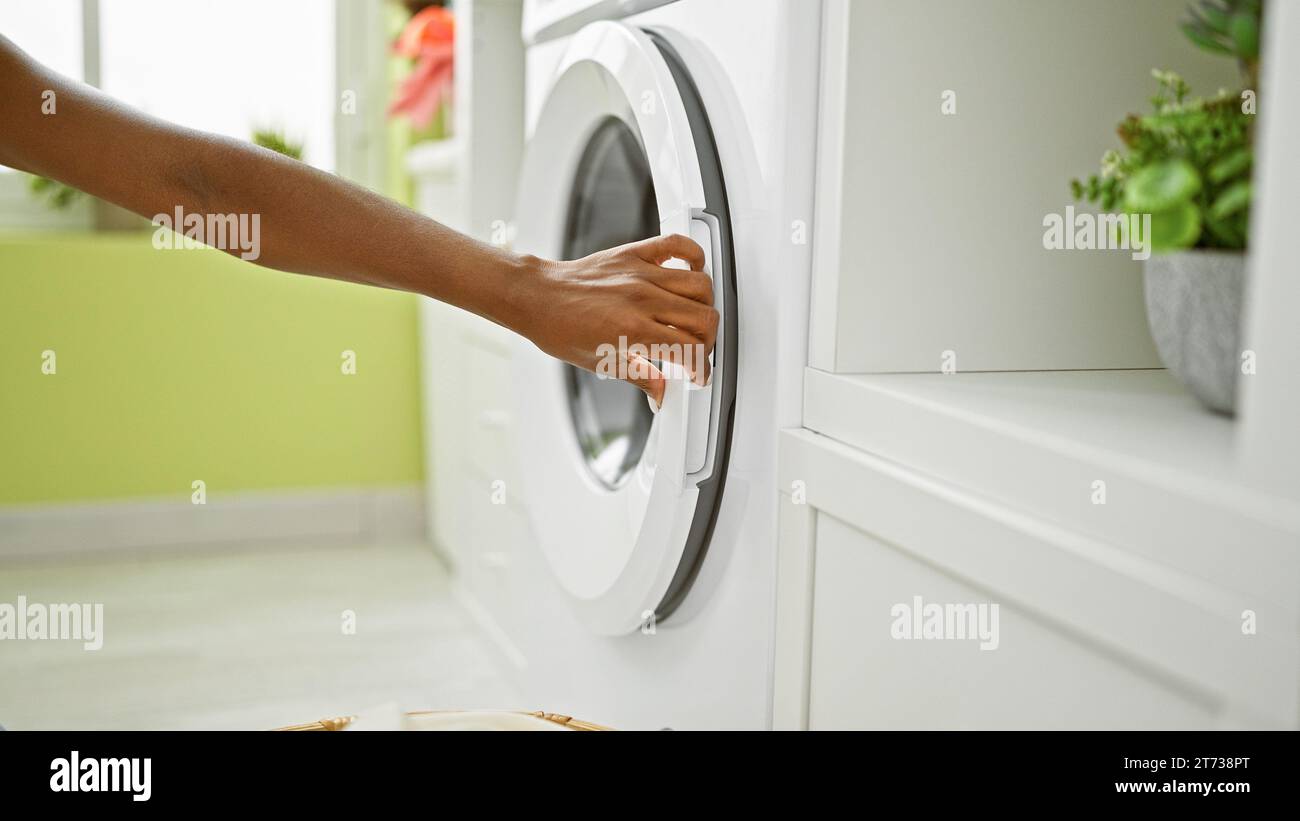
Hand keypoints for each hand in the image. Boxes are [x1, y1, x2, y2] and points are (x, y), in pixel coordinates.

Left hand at [510, 234, 717, 406]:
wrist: (537, 298)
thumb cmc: (560, 328)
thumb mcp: (601, 363)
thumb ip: (640, 377)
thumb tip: (661, 393)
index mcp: (633, 331)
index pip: (690, 350)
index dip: (701, 368)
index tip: (697, 373)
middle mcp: (641, 300)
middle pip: (704, 319)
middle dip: (708, 341)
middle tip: (696, 349)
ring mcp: (640, 274)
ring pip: (699, 285)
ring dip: (705, 305)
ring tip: (692, 318)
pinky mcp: (634, 253)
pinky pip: (678, 244)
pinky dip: (694, 255)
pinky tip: (691, 270)